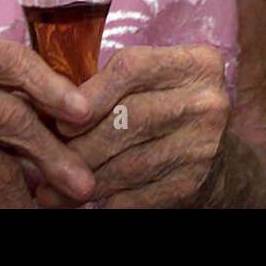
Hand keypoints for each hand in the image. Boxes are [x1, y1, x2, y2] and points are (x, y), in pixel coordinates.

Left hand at [52, 45, 229, 207]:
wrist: (217, 159)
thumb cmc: (169, 110)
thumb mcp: (156, 82)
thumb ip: (115, 84)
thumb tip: (51, 109)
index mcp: (196, 63)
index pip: (133, 67)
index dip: (91, 92)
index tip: (60, 119)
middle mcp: (206, 100)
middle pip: (128, 119)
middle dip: (81, 143)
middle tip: (48, 158)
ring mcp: (203, 144)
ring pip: (128, 163)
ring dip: (84, 178)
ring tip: (52, 190)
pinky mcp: (193, 183)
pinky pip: (137, 196)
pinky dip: (107, 200)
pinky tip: (85, 203)